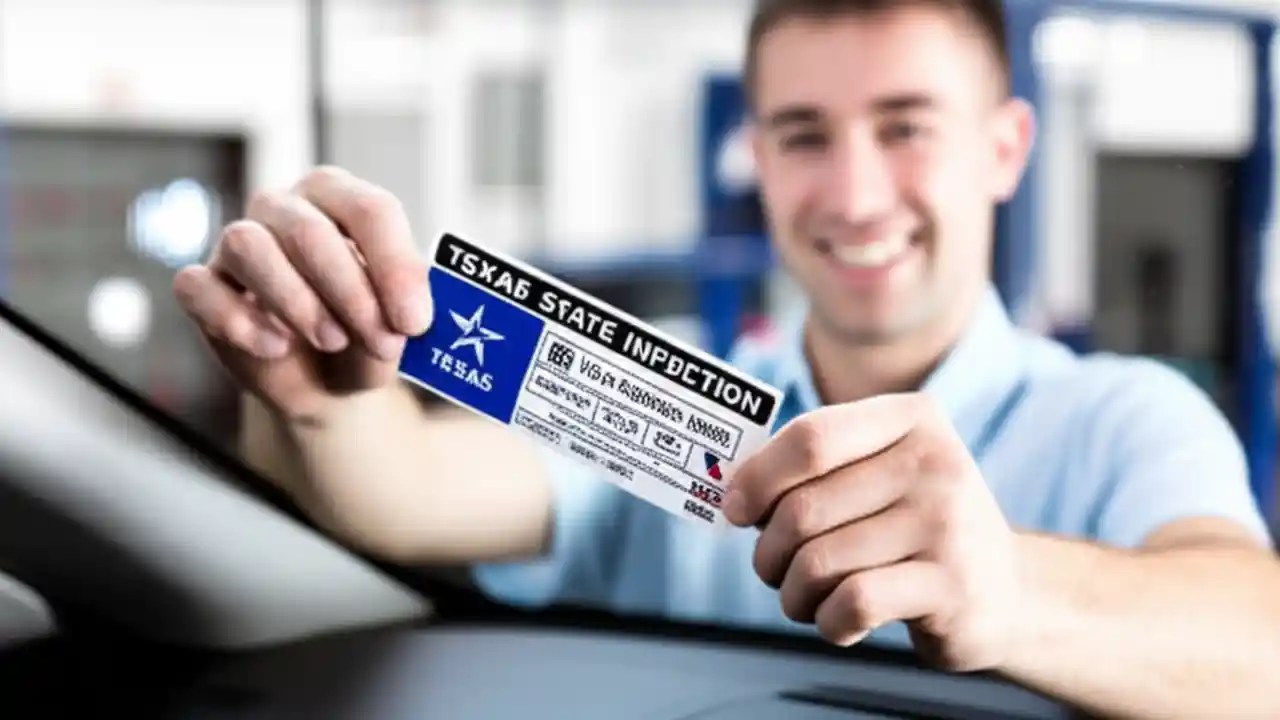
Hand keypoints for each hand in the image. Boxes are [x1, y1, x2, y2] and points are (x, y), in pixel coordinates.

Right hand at [173, 166, 431, 422]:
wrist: (332, 384)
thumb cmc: (369, 336)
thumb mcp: (398, 325)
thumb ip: (404, 310)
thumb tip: (406, 315)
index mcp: (340, 199)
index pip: (368, 210)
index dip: (395, 267)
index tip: (415, 321)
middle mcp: (285, 208)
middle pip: (309, 230)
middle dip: (350, 292)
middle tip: (382, 340)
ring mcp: (237, 244)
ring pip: (249, 245)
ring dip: (296, 301)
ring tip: (333, 341)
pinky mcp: (204, 287)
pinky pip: (199, 287)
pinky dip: (238, 321)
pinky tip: (275, 347)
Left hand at [723, 393, 1024, 670]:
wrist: (1003, 591)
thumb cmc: (911, 526)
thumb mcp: (875, 474)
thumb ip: (811, 470)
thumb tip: (729, 488)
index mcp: (910, 418)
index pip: (810, 438)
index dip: (757, 477)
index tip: (735, 509)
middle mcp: (935, 462)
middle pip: (803, 509)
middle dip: (768, 551)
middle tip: (772, 570)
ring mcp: (948, 524)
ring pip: (818, 562)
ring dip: (794, 593)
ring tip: (805, 598)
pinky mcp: (952, 586)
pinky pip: (852, 603)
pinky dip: (828, 621)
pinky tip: (841, 620)